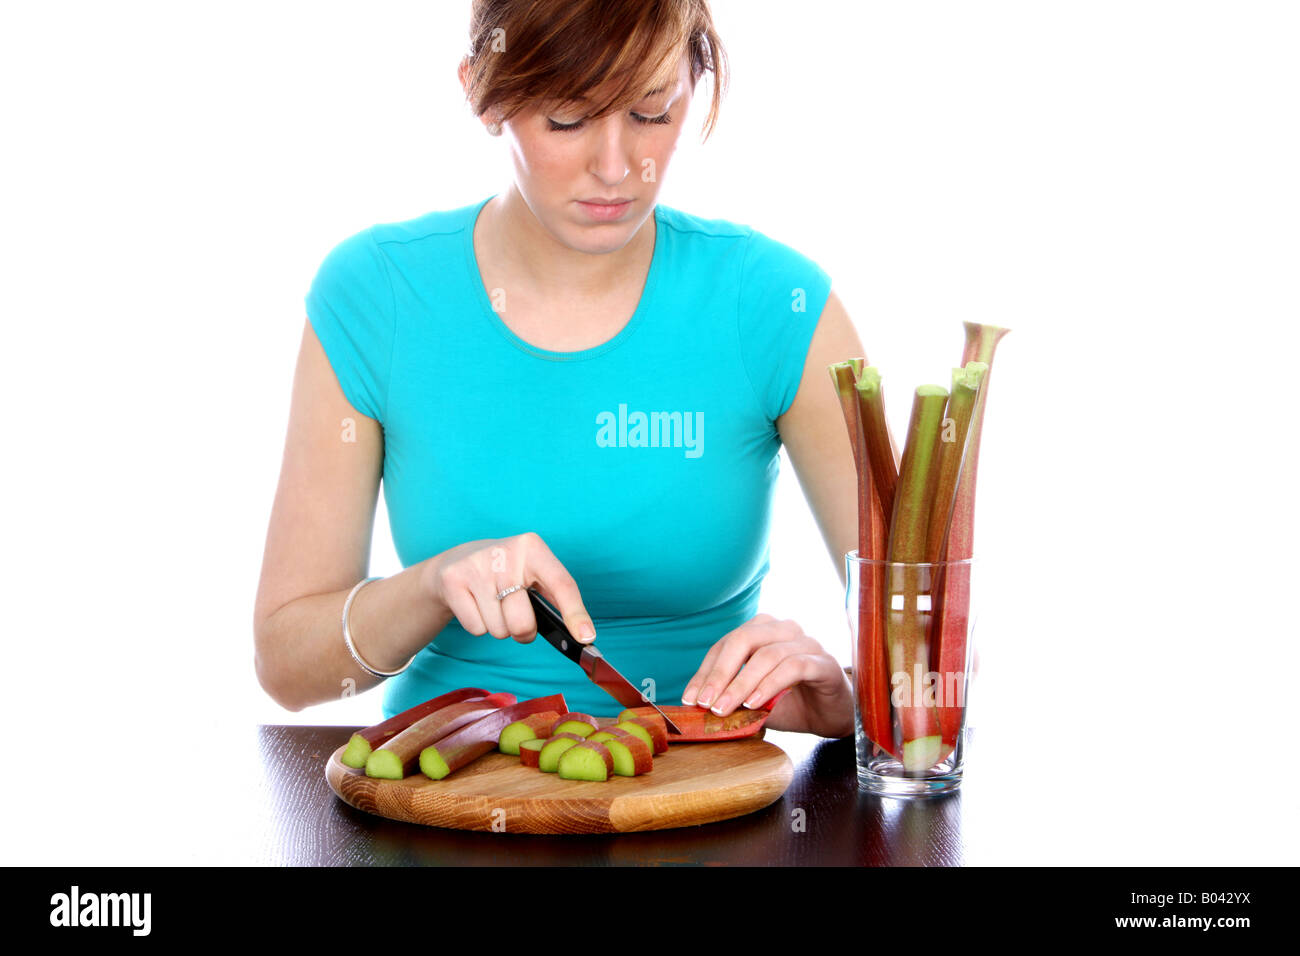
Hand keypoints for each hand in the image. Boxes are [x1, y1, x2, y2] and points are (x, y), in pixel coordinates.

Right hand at [421, 532, 595, 645]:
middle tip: (518, 618)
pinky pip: (476, 629)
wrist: (458, 560)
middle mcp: (505, 553)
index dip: (576, 613)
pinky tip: (476, 605)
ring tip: (494, 605)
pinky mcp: (453, 580)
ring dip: (500, 627)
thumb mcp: (533, 573)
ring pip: (499, 629)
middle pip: (523, 622)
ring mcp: (477, 566)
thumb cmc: (507, 574)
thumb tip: (583, 635)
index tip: (587, 638)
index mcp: (533, 548)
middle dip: (523, 632)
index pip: (561, 584)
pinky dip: (479, 625)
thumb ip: (556, 599)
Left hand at [681, 614, 852, 737]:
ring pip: (767, 654)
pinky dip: (770, 684)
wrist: (831, 716)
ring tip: (725, 708)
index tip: (690, 698)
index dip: (705, 671)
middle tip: (706, 703)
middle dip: (720, 673)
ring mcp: (807, 643)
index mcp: (763, 631)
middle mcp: (784, 630)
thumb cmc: (791, 703)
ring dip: (742, 683)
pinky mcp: (824, 663)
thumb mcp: (753, 701)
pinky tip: (755, 703)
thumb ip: (731, 698)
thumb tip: (697, 707)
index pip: (726, 644)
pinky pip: (793, 667)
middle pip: (744, 640)